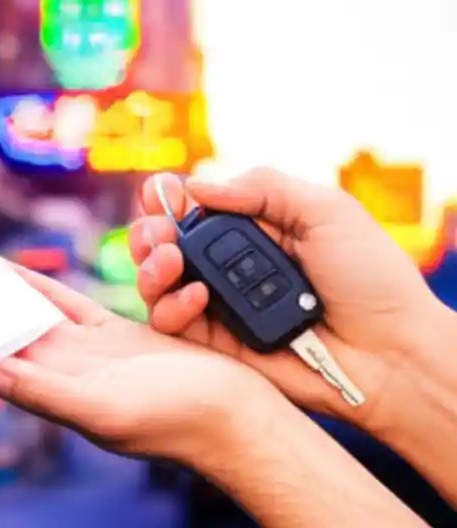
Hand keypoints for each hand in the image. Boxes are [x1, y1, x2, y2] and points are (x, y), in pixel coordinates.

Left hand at [0, 265, 282, 463]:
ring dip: (9, 296)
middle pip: (12, 337)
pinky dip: (48, 290)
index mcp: (58, 395)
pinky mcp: (119, 336)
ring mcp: (93, 355)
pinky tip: (24, 275)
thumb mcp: (102, 409)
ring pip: (39, 317)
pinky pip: (74, 305)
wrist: (239, 418)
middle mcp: (69, 375)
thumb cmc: (177, 423)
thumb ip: (43, 391)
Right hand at [129, 167, 450, 431]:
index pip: (197, 207)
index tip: (158, 192)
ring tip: (167, 260)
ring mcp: (220, 304)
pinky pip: (171, 323)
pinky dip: (170, 305)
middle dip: (149, 231)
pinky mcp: (215, 343)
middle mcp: (231, 265)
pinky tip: (195, 295)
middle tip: (156, 232)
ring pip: (157, 282)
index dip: (168, 197)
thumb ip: (263, 188)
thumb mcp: (327, 211)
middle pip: (165, 243)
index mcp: (256, 228)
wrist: (390, 353)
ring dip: (149, 266)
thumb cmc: (371, 280)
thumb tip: (196, 186)